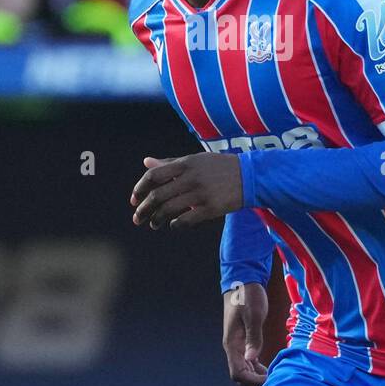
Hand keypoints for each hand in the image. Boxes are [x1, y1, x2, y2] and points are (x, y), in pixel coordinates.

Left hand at [129, 153, 243, 229]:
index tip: (134, 199)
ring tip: (154, 224)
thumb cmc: (218, 167)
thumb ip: (170, 163)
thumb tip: (146, 162)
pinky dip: (175, 224)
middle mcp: (191, 178)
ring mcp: (201, 194)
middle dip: (143, 209)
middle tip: (137, 218)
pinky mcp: (211, 208)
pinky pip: (186, 220)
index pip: (153, 176)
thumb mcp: (194, 160)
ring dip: (157, 219)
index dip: (139, 189)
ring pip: (169, 210)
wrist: (250, 176)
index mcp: (185, 164)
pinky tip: (173, 225)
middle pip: (157, 196)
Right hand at [222, 283, 268, 385]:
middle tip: (274, 379)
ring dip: (256, 376)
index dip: (252, 381)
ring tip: (273, 375)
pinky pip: (247, 361)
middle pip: (239, 375)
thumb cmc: (247, 295)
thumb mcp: (254, 315)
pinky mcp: (243, 340)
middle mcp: (232, 347)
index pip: (237, 372)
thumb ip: (253, 337)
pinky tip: (267, 367)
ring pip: (243, 369)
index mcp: (232, 343)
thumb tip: (252, 358)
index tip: (269, 379)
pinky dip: (256, 368)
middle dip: (255, 381)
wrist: (243, 281)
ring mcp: (237, 344)